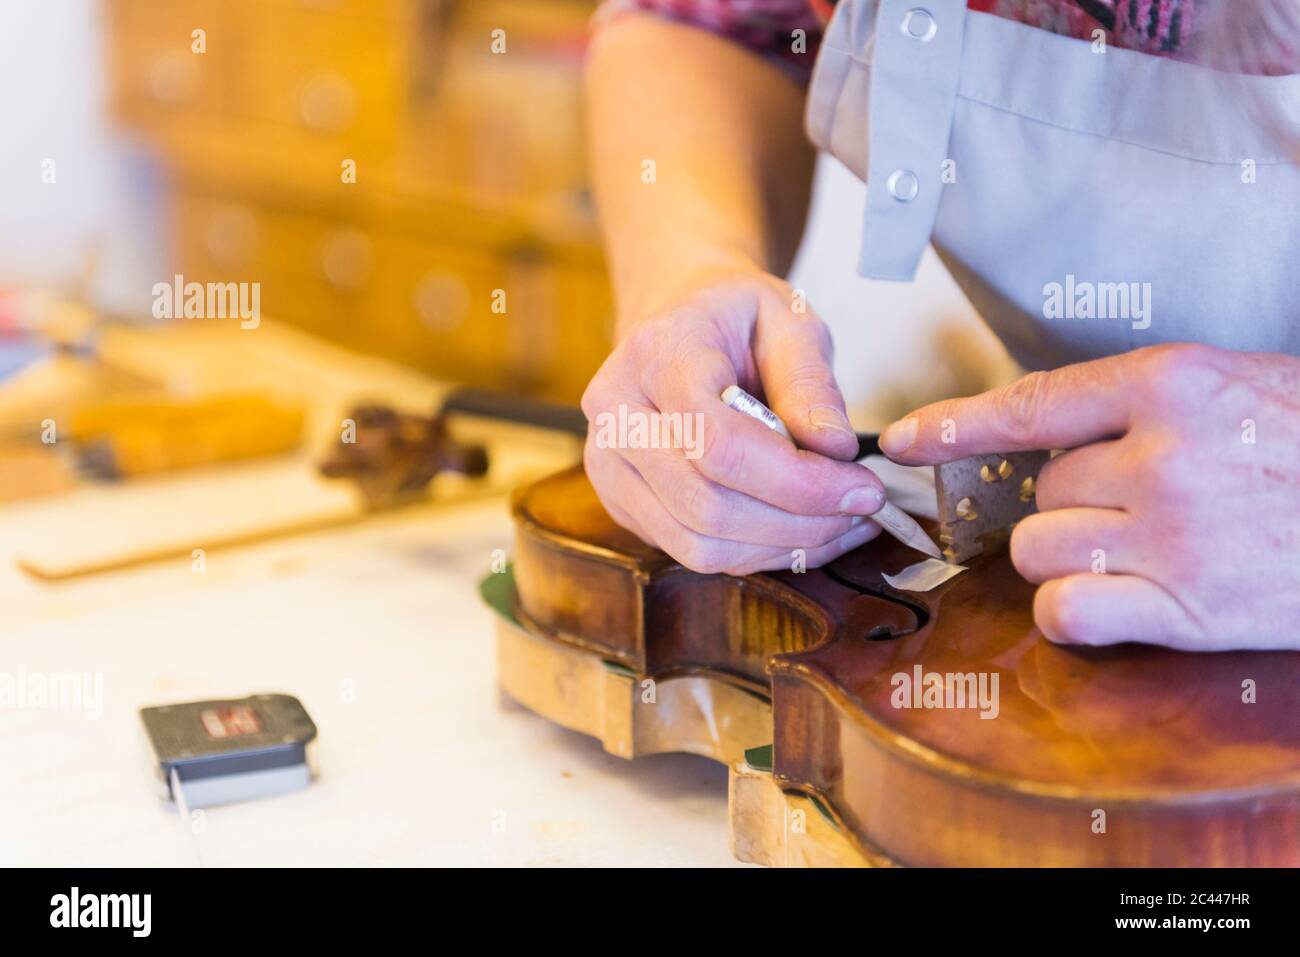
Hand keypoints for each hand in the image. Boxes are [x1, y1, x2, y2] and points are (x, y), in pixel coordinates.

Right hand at [581, 271, 886, 574]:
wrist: (675, 316)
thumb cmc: (734, 316)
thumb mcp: (789, 320)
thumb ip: (810, 383)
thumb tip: (836, 451)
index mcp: (655, 355)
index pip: (719, 445)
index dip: (798, 482)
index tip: (864, 488)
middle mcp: (615, 414)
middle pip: (707, 505)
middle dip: (799, 522)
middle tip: (863, 508)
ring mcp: (607, 465)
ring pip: (698, 543)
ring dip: (781, 547)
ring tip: (840, 523)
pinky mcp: (620, 501)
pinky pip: (690, 552)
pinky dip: (756, 553)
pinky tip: (800, 530)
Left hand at [880, 343, 1299, 650]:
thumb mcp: (1236, 388)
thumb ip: (1140, 405)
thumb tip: (1041, 435)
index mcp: (1173, 383)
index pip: (1032, 404)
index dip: (955, 424)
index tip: (901, 439)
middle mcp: (1161, 457)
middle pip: (1036, 491)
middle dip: (1066, 504)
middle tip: (1130, 510)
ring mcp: (1172, 537)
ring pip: (1039, 550)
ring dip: (1066, 556)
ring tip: (1135, 553)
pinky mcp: (1186, 610)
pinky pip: (1067, 613)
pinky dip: (1076, 613)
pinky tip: (1120, 601)